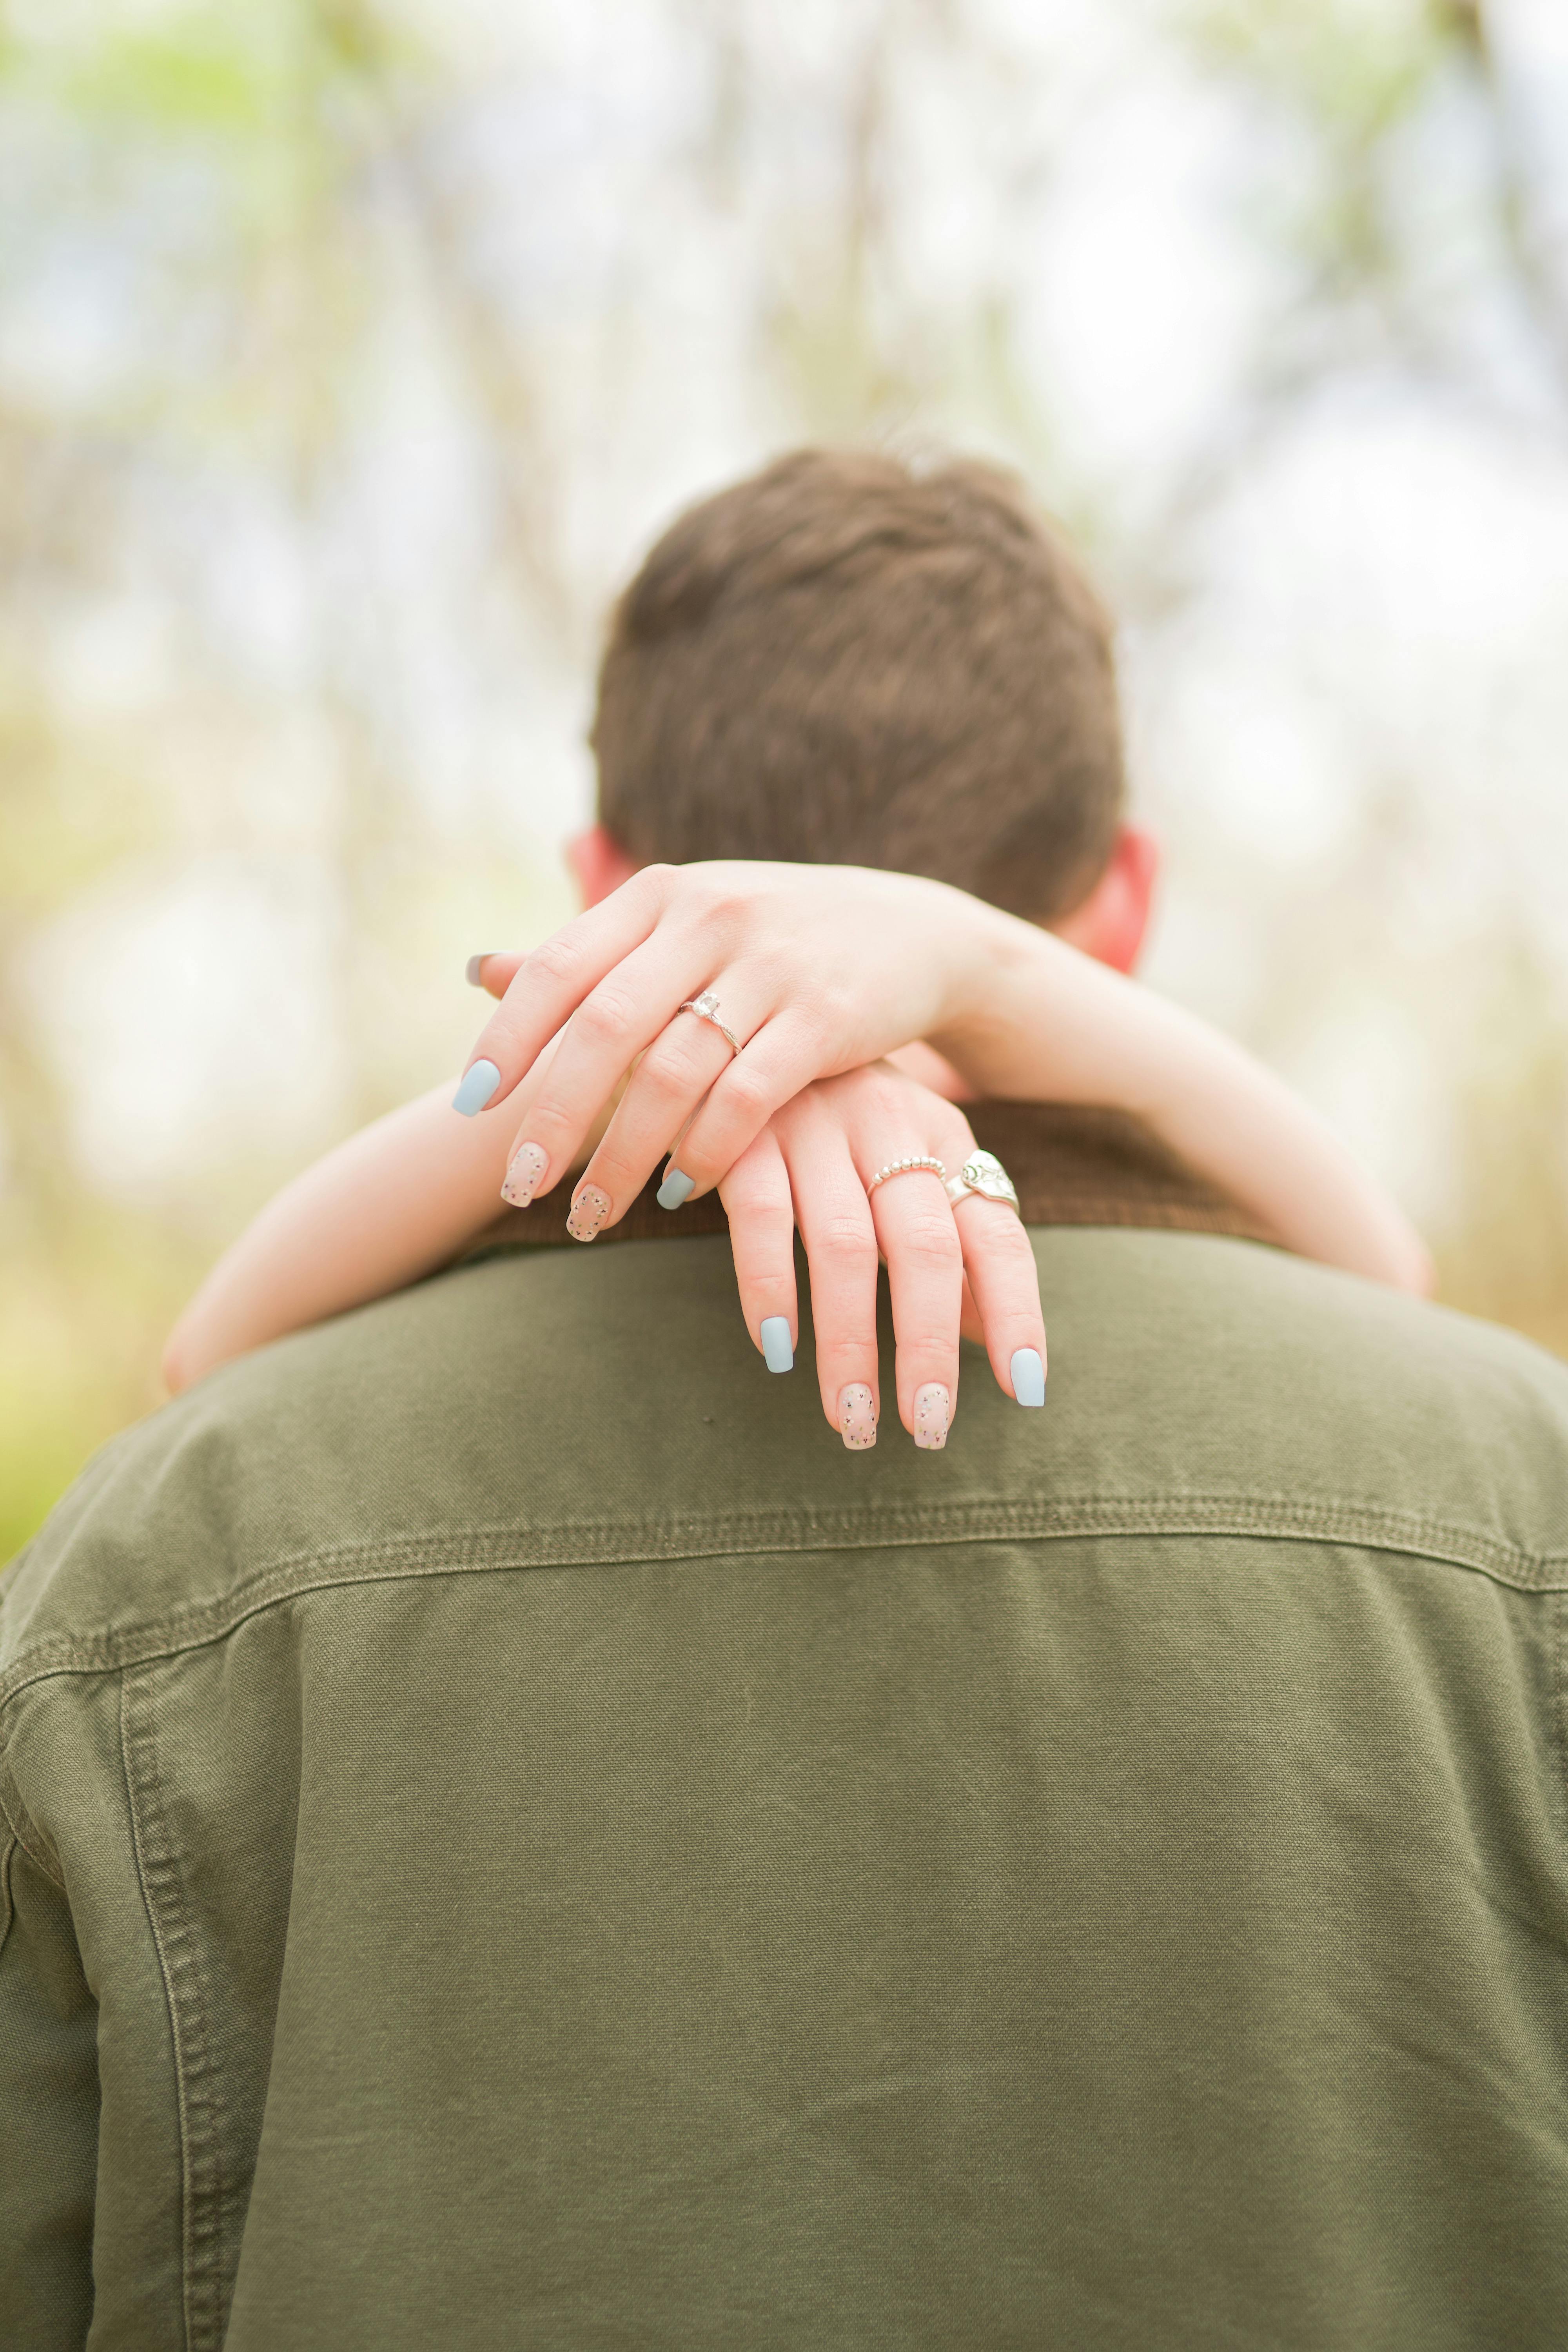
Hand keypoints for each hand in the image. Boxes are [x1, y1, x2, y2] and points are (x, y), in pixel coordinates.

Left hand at [459, 862, 1008, 1233]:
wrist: (916, 933)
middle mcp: (710, 918)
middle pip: (606, 1028)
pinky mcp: (828, 1017)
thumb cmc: (773, 940)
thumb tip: (477, 972)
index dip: (509, 1038)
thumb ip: (592, 955)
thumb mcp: (684, 925)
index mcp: (661, 893)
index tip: (470, 1105)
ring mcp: (772, 965)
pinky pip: (748, 1097)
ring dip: (624, 1156)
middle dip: (555, 1117)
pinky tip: (681, 1191)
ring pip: (673, 1072)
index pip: (561, 966)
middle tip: (520, 1188)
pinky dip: (707, 1151)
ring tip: (593, 1214)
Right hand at [717, 1061, 1046, 1448]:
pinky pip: (762, 1219)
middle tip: (926, 1429)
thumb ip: (944, 1244)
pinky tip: (776, 1349)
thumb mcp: (899, 1162)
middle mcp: (889, 1123)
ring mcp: (815, 1123)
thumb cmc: (822, 1118)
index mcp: (941, 1136)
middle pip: (926, 1250)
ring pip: (846, 1247)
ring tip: (850, 1421)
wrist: (720, 1023)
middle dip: (928, 1348)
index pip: (996, 1234)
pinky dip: (770, 1289)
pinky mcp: (743, 1130)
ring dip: (850, 1344)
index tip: (1026, 1391)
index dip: (1015, 1313)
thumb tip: (988, 1344)